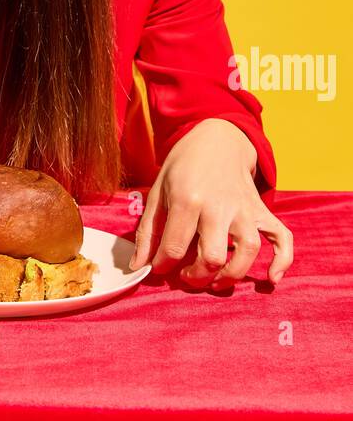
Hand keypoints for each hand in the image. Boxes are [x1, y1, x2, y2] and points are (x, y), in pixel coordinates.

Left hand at [129, 118, 293, 290]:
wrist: (217, 138)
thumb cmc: (183, 167)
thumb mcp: (157, 191)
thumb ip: (147, 231)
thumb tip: (138, 267)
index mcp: (187, 199)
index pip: (173, 247)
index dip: (162, 266)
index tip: (159, 268)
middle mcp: (218, 205)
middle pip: (213, 256)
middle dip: (197, 277)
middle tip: (187, 276)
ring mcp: (244, 208)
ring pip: (248, 251)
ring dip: (232, 275)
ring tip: (216, 281)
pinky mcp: (261, 210)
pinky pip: (281, 237)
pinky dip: (282, 260)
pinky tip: (271, 279)